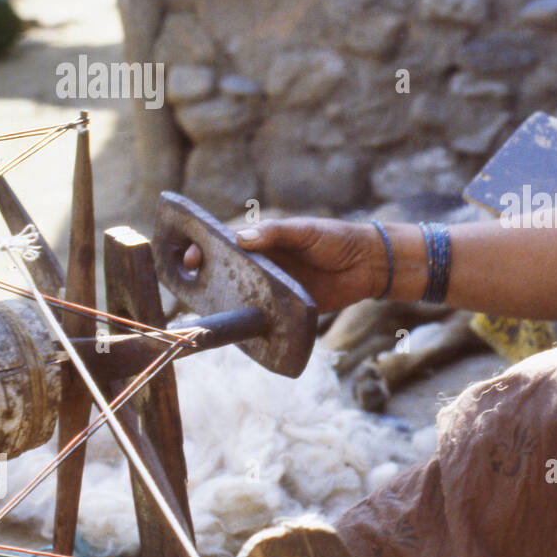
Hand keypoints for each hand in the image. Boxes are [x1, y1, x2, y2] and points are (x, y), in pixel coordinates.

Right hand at [182, 217, 381, 311]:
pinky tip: (238, 326)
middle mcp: (263, 265)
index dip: (204, 250)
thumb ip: (275, 233)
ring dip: (227, 302)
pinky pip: (263, 316)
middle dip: (207, 279)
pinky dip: (250, 320)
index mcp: (263, 241)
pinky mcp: (286, 309)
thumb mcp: (304, 230)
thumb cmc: (335, 238)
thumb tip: (242, 239)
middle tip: (191, 287)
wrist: (367, 265)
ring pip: (242, 296)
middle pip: (227, 273)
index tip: (189, 258)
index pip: (226, 244)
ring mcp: (273, 288)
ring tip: (210, 308)